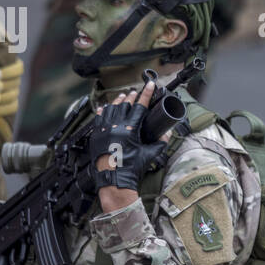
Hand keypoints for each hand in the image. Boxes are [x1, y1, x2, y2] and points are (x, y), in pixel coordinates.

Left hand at [90, 83, 171, 208]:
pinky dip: (102, 111)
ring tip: (123, 96)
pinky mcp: (97, 136)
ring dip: (118, 101)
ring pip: (110, 109)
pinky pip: (98, 118)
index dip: (146, 93)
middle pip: (125, 104)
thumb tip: (167, 133)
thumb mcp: (150, 154)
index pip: (139, 106)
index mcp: (130, 129)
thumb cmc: (132, 168)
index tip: (150, 84)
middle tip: (136, 91)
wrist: (115, 180)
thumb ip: (160, 142)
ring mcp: (104, 130)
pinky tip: (104, 106)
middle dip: (132, 96)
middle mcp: (115, 127)